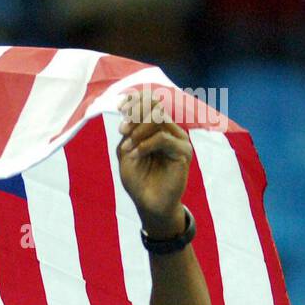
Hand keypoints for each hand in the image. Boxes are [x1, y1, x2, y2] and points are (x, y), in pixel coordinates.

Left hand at [116, 88, 191, 237]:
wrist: (150, 205)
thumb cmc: (138, 181)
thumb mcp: (126, 153)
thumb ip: (128, 132)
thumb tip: (129, 111)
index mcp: (157, 128)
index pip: (151, 102)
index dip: (136, 100)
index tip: (120, 106)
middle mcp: (170, 130)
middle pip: (155, 107)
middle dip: (135, 116)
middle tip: (122, 132)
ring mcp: (179, 140)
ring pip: (160, 120)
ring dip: (139, 131)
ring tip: (127, 148)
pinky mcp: (184, 152)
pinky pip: (164, 138)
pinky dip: (146, 144)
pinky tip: (135, 154)